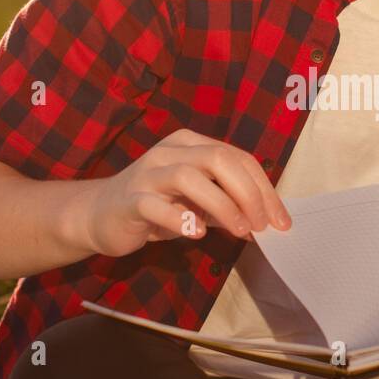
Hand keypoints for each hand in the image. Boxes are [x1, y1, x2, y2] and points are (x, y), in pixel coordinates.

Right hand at [82, 129, 291, 257]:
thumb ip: (227, 204)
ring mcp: (147, 174)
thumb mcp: (197, 202)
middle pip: (218, 159)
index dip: (264, 189)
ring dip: (221, 205)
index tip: (280, 222)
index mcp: (191, 145)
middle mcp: (170, 152)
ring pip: (189, 177)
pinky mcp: (129, 200)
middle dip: (248, 193)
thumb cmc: (156, 206)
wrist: (98, 215)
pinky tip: (197, 233)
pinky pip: (155, 205)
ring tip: (239, 230)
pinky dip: (180, 219)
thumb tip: (265, 220)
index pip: (238, 158)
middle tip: (262, 225)